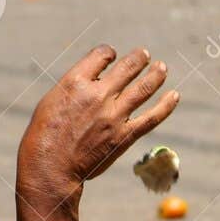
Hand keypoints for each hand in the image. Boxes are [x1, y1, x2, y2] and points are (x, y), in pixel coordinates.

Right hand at [16, 45, 178, 211]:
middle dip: (139, 58)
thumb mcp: (52, 100)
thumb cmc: (45, 135)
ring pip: (144, 88)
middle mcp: (98, 95)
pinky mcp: (124, 136)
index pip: (101, 55)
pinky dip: (165, 105)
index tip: (111, 56)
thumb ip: (75, 86)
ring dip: (156, 75)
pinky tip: (174, 96)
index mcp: (76, 82)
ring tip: (162, 68)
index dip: (109, 52)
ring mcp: (114, 116)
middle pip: (127, 67)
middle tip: (145, 55)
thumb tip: (94, 78)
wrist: (51, 168)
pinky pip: (151, 117)